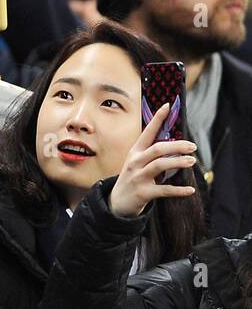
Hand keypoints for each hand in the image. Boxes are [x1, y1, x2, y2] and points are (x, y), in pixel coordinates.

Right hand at [108, 102, 197, 217]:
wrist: (117, 202)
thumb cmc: (133, 178)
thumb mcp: (137, 162)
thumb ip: (153, 153)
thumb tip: (176, 142)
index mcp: (135, 152)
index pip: (147, 132)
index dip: (157, 119)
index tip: (167, 106)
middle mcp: (135, 162)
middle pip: (157, 149)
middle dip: (176, 146)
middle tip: (193, 146)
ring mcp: (138, 177)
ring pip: (160, 166)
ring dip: (178, 162)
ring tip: (192, 161)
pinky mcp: (143, 193)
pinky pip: (164, 190)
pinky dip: (178, 190)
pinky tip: (190, 190)